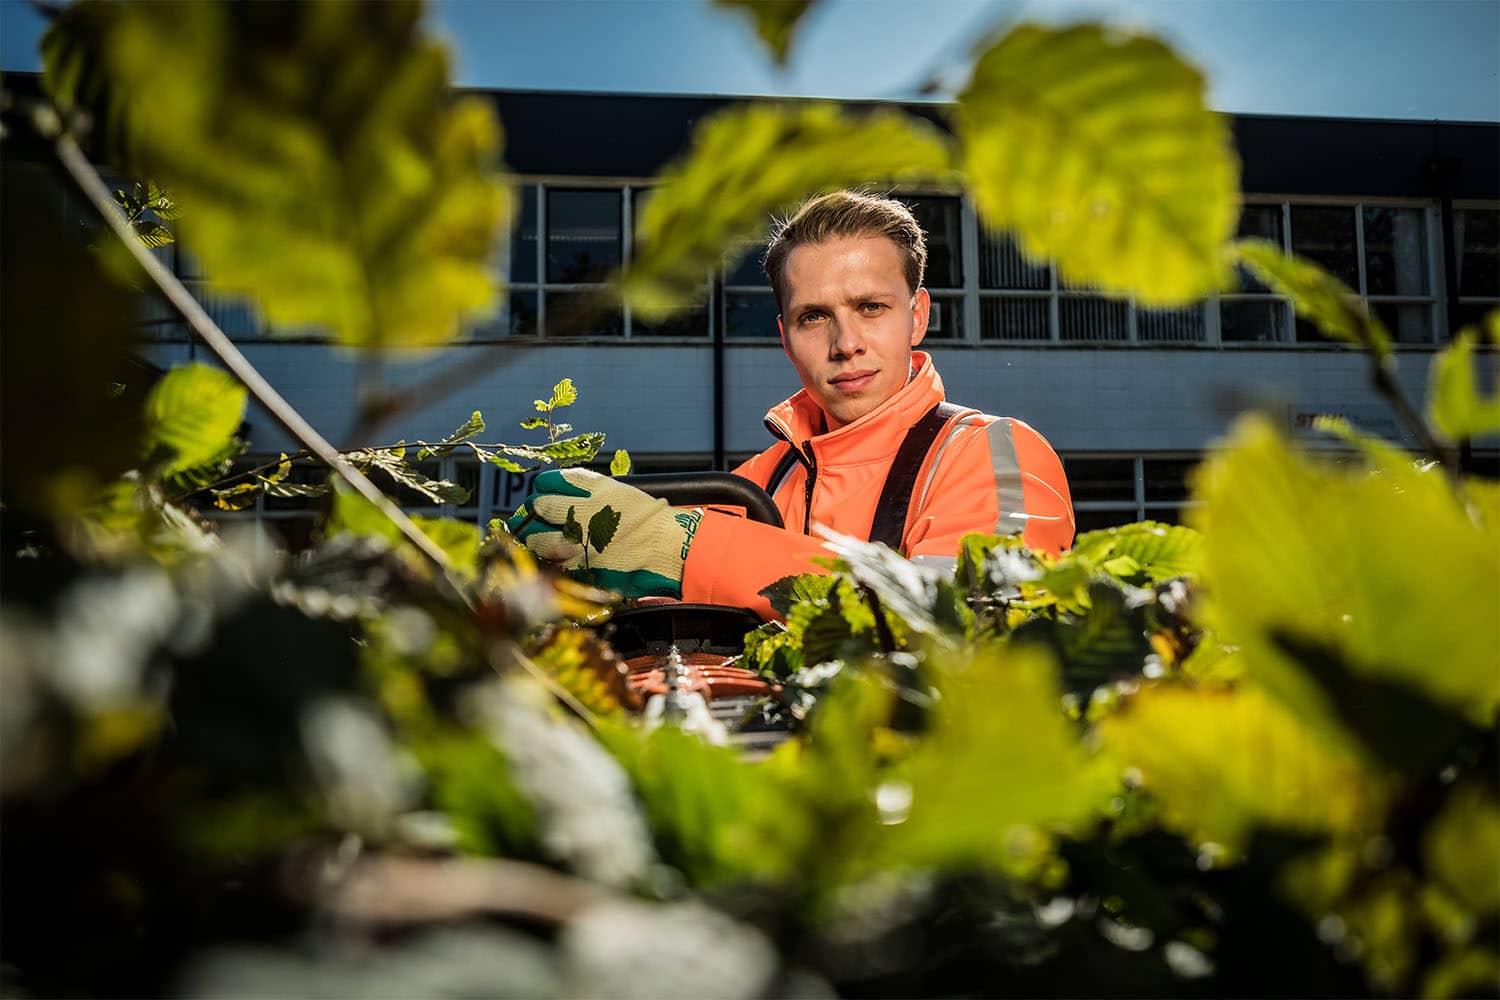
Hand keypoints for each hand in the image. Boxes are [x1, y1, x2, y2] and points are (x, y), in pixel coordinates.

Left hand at [505, 469, 700, 598]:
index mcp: (596, 489)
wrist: (669, 547)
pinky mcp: (583, 565)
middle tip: (534, 513)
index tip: (542, 488)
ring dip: (534, 536)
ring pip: (538, 537)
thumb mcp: (621, 493)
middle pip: (541, 506)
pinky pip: (553, 562)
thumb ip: (592, 492)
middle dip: (534, 509)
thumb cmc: (651, 521)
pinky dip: (549, 560)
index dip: (544, 485)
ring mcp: (581, 540)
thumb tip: (566, 493)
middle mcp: (584, 511)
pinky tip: (550, 556)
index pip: (554, 480)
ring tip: (535, 536)